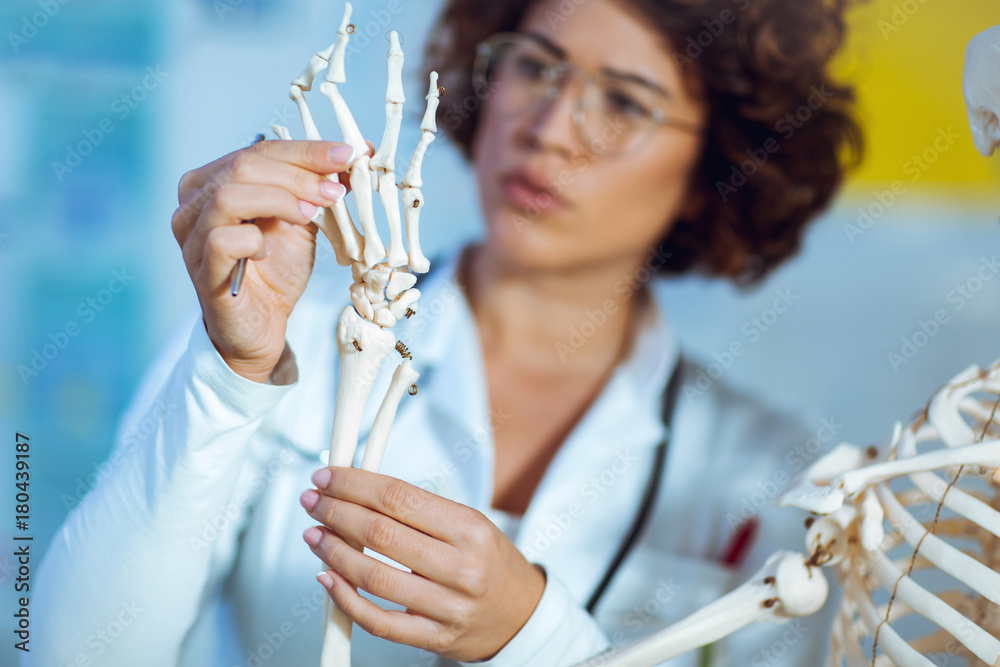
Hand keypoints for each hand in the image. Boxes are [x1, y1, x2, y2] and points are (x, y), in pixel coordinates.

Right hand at [171, 140, 358, 382]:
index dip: (305, 150)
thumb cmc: (276, 271)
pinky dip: (252, 239)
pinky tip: (269, 251)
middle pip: (243, 165)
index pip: (259, 149)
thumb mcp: (302, 220)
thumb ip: (318, 188)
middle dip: (297, 174)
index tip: (347, 155)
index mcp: (213, 182)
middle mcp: (193, 204)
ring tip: (309, 216)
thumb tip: (356, 155)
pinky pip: (221, 239)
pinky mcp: (201, 271)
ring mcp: (191, 238)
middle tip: (334, 192)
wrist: (263, 327)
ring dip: (279, 200)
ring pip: (228, 195)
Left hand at [299, 466, 545, 660]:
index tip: (327, 476)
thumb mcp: (469, 524)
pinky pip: (378, 621)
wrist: (521, 615)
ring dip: (334, 552)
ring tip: (314, 535)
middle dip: (336, 512)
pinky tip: (327, 578)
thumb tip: (356, 490)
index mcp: (470, 529)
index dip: (355, 484)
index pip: (399, 498)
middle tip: (313, 500)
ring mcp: (447, 606)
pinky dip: (345, 598)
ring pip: (374, 576)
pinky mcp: (434, 637)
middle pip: (382, 533)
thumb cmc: (488, 562)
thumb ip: (418, 510)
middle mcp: (461, 567)